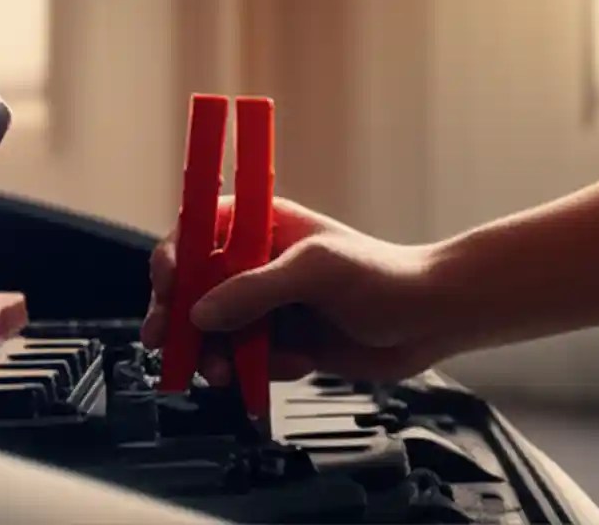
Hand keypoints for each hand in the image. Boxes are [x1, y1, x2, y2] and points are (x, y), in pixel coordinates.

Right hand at [141, 197, 450, 382]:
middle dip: (179, 319)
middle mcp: (256, 264)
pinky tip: (293, 365)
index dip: (172, 258)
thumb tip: (200, 312)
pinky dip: (258, 370)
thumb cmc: (385, 277)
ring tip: (223, 372)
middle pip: (193, 289)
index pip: (196, 234)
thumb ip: (254, 290)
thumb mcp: (314, 272)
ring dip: (213, 354)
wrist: (431, 320)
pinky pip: (247, 359)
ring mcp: (267, 305)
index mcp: (259, 227)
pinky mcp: (280, 341)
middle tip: (169, 344)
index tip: (167, 288)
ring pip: (214, 331)